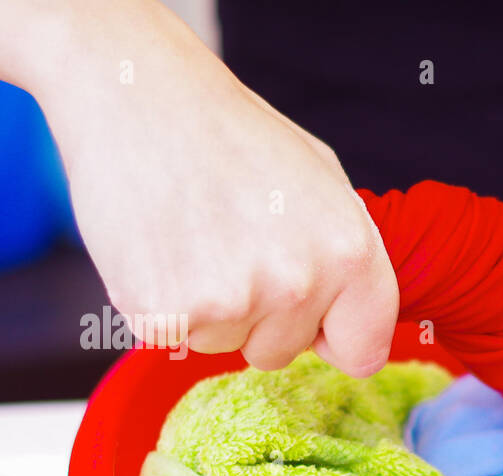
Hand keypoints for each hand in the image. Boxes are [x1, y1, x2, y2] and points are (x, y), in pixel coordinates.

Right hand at [38, 4, 395, 373]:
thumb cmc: (233, 135)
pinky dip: (163, 305)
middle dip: (259, 317)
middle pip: (282, 354)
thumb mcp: (324, 183)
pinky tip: (161, 248)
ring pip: (224, 346)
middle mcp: (299, 284)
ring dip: (210, 309)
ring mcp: (231, 302)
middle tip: (231, 245)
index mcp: (351, 254)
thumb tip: (355, 316)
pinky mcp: (166, 313)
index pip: (364, 352)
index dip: (333, 336)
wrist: (138, 94)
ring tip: (195, 238)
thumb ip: (349, 259)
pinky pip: (174, 338)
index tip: (312, 318)